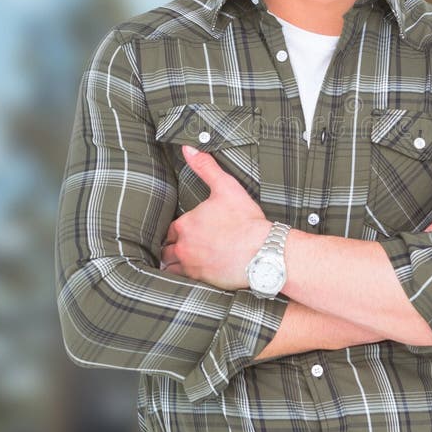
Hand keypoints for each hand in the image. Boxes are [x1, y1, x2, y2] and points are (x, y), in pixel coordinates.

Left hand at [160, 146, 270, 288]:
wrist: (263, 252)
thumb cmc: (246, 222)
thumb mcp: (226, 187)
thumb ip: (205, 167)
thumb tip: (188, 149)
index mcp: (186, 224)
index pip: (172, 227)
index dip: (180, 228)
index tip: (190, 229)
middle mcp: (183, 246)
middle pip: (168, 248)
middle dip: (174, 246)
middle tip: (187, 245)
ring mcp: (191, 266)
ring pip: (171, 266)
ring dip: (175, 263)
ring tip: (188, 260)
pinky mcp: (201, 281)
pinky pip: (182, 282)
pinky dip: (184, 278)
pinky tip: (193, 275)